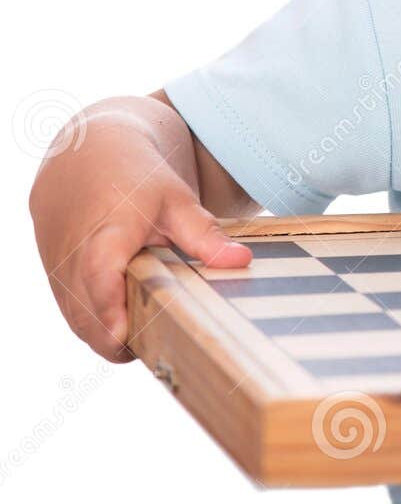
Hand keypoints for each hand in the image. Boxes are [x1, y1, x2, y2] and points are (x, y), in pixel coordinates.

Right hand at [29, 102, 250, 361]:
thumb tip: (241, 261)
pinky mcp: (57, 282)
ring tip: (154, 336)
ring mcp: (60, 274)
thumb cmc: (134, 178)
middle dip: (121, 340)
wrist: (85, 158)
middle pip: (88, 318)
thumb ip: (204, 234)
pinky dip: (99, 325)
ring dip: (110, 337)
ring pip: (80, 325)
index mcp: (104, 236)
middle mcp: (73, 259)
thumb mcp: (176, 200)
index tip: (128, 339)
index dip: (111, 312)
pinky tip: (132, 322)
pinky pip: (75, 317)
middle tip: (166, 345)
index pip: (99, 279)